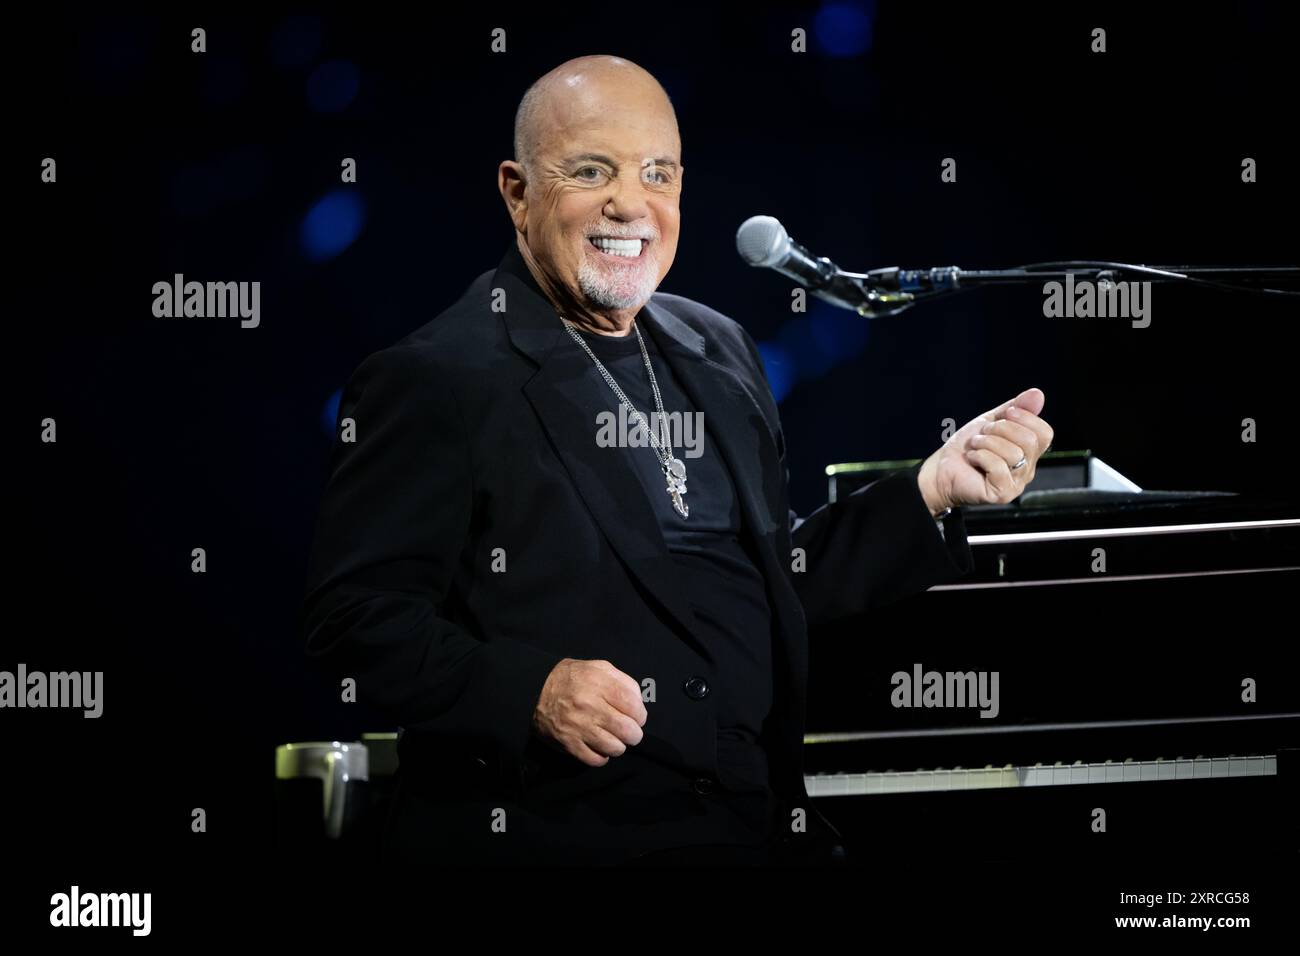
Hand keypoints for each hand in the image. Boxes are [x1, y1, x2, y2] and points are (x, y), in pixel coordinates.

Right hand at [532, 658, 646, 766]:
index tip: (637, 717)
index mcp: (598, 683)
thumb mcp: (599, 668)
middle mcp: (589, 705)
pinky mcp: (569, 744)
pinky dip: (602, 756)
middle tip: (629, 731)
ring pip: (615, 748)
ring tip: (614, 738)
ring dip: (619, 746)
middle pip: (628, 730)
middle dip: (634, 734)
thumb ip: (624, 681)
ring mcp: (578, 726)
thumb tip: (640, 703)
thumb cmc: (574, 679)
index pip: (634, 706)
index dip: (640, 715)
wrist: (535, 690)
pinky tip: (599, 747)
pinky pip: (596, 760)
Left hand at [918, 387, 1053, 511]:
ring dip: (986, 443)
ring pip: (1013, 453)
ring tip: (974, 446)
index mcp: (1029, 453)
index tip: (1006, 413)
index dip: (1026, 418)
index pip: (1044, 433)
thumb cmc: (968, 447)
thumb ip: (1015, 408)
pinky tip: (972, 459)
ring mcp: (1016, 484)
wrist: (942, 468)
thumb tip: (1038, 394)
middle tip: (983, 433)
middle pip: (1029, 441)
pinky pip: (998, 467)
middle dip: (1002, 429)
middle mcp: (1027, 470)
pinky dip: (980, 456)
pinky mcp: (1002, 494)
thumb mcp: (991, 421)